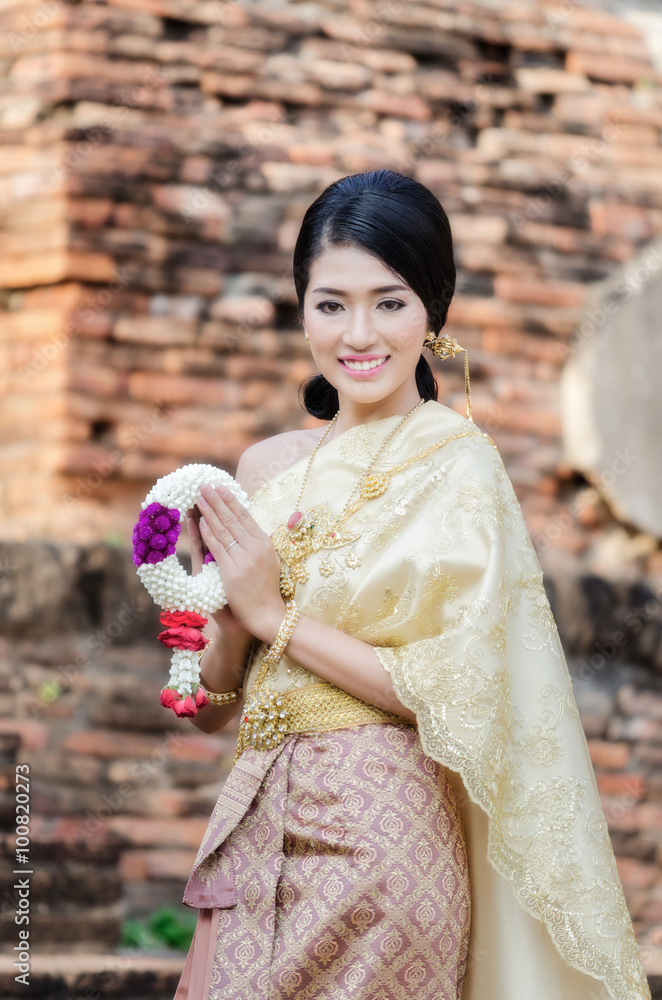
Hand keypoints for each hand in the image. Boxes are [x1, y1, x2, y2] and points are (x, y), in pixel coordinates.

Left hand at [192, 484, 286, 642]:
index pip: (245, 516)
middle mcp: (256, 548)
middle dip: (217, 501)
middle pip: (232, 519)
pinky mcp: (232, 571)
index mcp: (265, 543)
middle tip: (204, 486)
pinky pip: (217, 548)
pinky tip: (199, 522)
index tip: (221, 488)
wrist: (265, 613)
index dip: (231, 501)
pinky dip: (207, 534)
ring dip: (209, 512)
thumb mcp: (268, 561)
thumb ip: (257, 543)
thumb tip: (245, 523)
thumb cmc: (265, 588)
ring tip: (198, 499)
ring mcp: (244, 559)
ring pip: (223, 530)